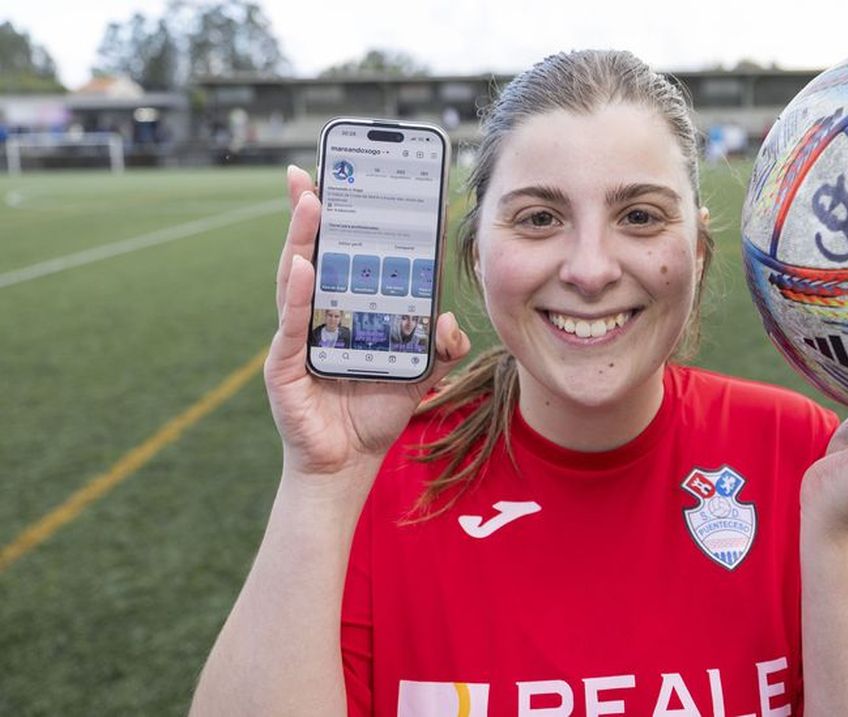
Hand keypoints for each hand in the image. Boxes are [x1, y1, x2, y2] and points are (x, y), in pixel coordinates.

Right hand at [263, 166, 470, 479]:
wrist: (348, 464)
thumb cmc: (373, 413)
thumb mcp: (420, 374)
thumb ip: (439, 346)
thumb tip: (449, 322)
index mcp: (343, 310)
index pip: (339, 254)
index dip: (339, 217)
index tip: (343, 175)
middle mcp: (315, 316)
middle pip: (311, 253)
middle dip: (310, 210)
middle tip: (314, 170)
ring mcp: (296, 338)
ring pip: (295, 278)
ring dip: (300, 237)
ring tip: (309, 199)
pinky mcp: (285, 366)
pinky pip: (293, 324)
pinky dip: (298, 294)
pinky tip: (304, 263)